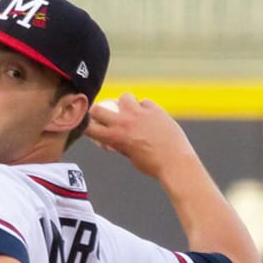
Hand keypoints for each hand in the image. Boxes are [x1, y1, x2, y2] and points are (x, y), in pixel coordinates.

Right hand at [84, 93, 198, 178]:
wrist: (175, 163)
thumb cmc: (153, 165)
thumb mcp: (130, 156)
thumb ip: (120, 144)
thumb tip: (113, 140)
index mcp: (114, 137)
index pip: (89, 127)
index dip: (87, 127)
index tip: (91, 128)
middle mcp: (123, 123)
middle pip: (98, 109)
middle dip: (98, 112)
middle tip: (104, 116)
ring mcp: (139, 114)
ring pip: (124, 97)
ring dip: (124, 104)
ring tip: (131, 112)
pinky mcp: (155, 110)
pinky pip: (145, 102)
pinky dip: (145, 107)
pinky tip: (150, 117)